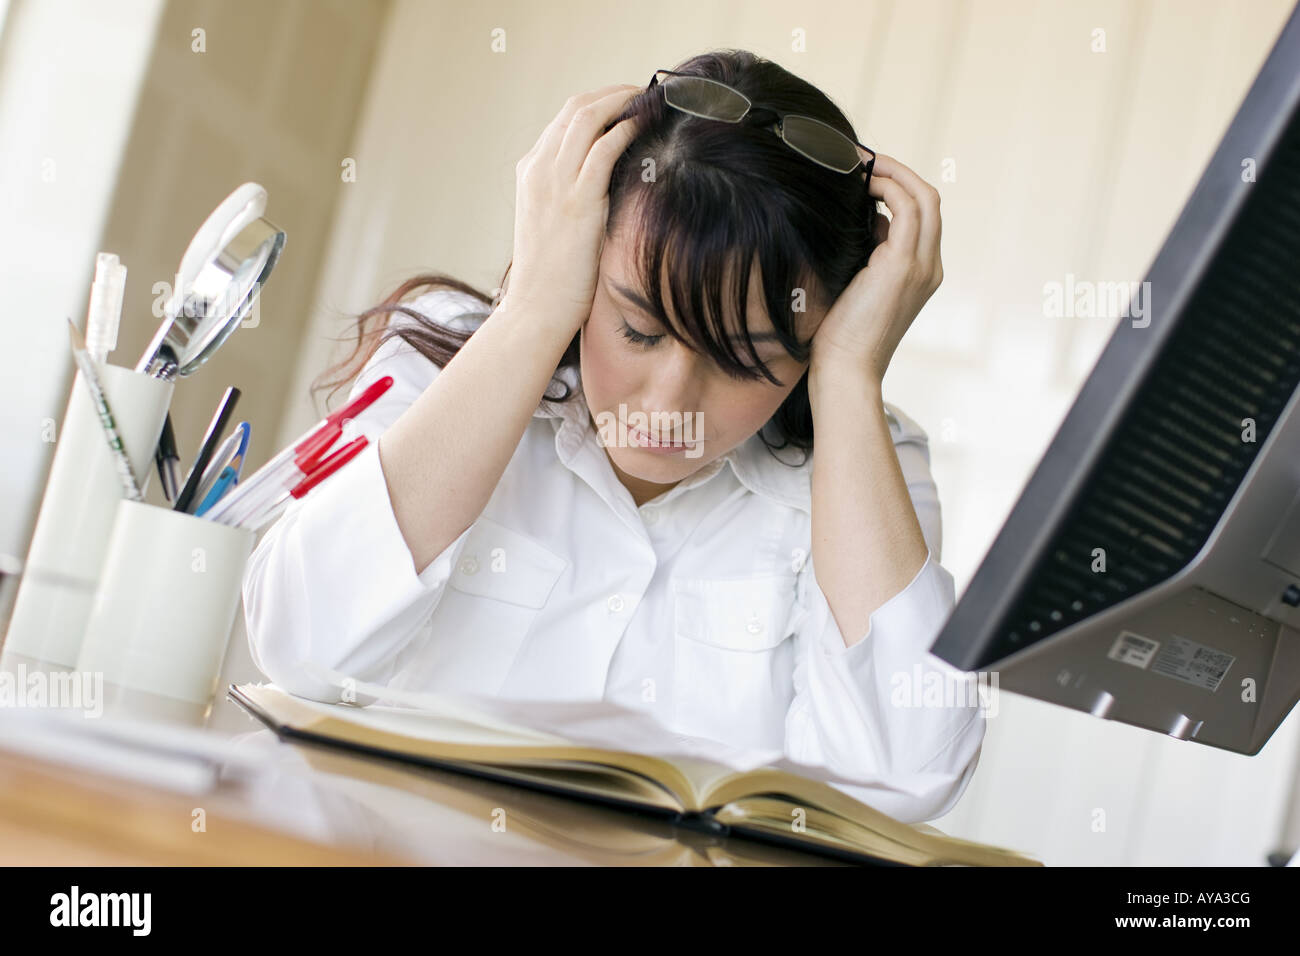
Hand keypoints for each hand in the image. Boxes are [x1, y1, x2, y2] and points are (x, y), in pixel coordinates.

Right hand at [501, 84, 643, 335]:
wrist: (536, 310)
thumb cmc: (552, 279)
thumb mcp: (555, 226)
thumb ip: (573, 197)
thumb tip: (611, 188)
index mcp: (530, 172)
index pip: (565, 119)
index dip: (599, 104)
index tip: (628, 104)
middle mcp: (539, 169)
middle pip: (576, 108)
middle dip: (614, 94)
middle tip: (646, 95)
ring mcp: (554, 182)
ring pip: (588, 118)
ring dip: (623, 102)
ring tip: (651, 102)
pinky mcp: (577, 200)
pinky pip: (603, 148)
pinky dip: (626, 128)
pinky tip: (647, 126)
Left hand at [810, 153, 943, 382]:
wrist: (845, 371)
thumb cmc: (840, 338)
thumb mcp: (855, 287)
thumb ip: (864, 255)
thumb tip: (851, 221)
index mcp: (922, 273)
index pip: (921, 216)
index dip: (897, 188)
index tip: (864, 177)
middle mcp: (930, 268)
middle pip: (930, 199)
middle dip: (897, 171)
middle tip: (861, 160)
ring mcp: (923, 266)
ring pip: (924, 197)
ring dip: (892, 173)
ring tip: (858, 165)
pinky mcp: (904, 266)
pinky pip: (906, 208)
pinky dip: (886, 187)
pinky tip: (859, 186)